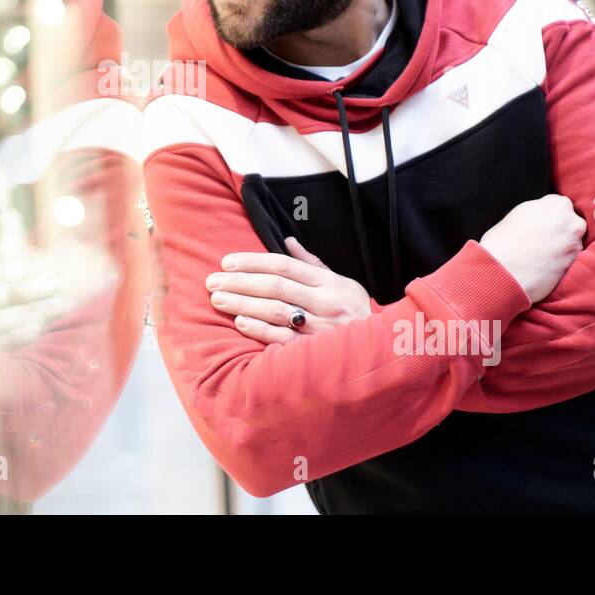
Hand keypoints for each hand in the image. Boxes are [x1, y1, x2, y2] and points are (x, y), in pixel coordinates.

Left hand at [205, 237, 372, 344]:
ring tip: (218, 299)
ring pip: (275, 310)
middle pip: (275, 286)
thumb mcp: (343, 284)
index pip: (284, 265)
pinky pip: (282, 339)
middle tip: (212, 281)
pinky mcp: (315, 352)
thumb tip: (288, 241)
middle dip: (240, 282)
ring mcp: (320, 328)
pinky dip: (260, 329)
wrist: (381, 353)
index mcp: (329, 282)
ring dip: (243, 303)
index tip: (227, 262)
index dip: (253, 262)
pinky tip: (240, 322)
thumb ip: (313, 264)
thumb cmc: (356, 314)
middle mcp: (325, 302)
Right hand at [478, 193, 585, 303]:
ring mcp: (575, 245)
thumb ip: (538, 211)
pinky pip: (568, 259)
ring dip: (560, 246)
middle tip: (539, 238)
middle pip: (569, 222)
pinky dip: (559, 261)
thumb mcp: (519, 212)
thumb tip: (544, 216)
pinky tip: (542, 264)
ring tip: (539, 254)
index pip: (557, 205)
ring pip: (570, 242)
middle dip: (558, 229)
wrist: (504, 272)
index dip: (546, 215)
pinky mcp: (574, 266)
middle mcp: (573, 223)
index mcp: (558, 204)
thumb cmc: (503, 241)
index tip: (538, 223)